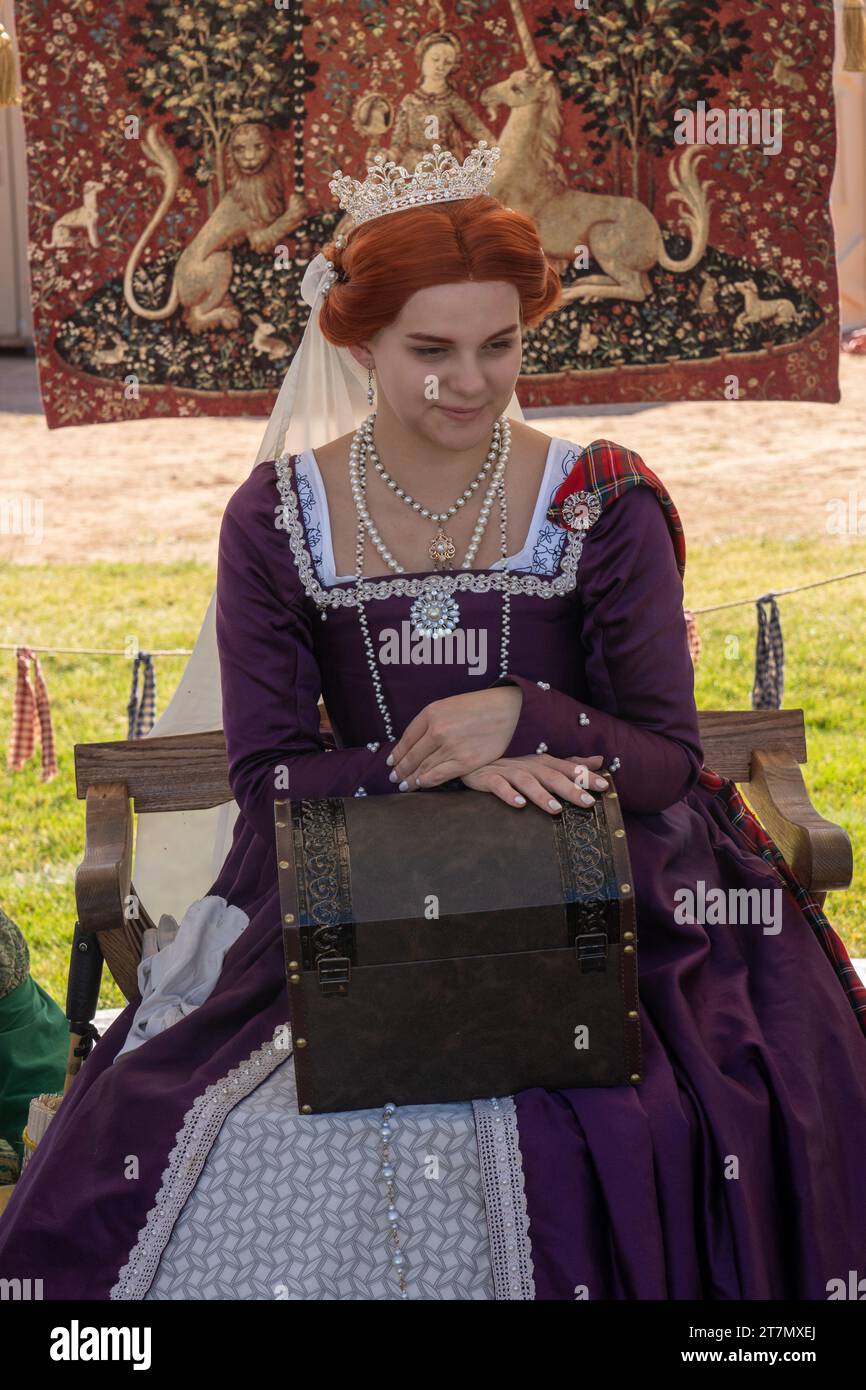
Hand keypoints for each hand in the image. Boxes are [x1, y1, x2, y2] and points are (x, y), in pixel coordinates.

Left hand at [386, 688, 522, 788]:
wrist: (507, 709)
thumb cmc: (476, 708)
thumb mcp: (447, 706)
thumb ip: (428, 723)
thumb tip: (410, 745)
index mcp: (431, 714)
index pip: (406, 740)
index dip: (396, 754)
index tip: (391, 763)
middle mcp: (438, 730)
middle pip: (412, 757)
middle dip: (400, 770)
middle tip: (394, 778)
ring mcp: (452, 747)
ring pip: (423, 769)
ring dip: (410, 779)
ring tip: (404, 785)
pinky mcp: (466, 762)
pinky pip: (439, 776)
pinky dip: (427, 782)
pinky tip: (421, 784)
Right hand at [461, 752, 609, 813]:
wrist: (473, 762)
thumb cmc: (512, 767)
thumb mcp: (543, 764)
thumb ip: (571, 764)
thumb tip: (600, 760)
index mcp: (542, 762)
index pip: (567, 768)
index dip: (585, 776)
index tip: (604, 786)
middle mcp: (527, 765)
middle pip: (551, 776)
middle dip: (570, 788)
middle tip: (587, 802)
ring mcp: (507, 771)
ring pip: (527, 781)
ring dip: (541, 794)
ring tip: (556, 809)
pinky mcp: (487, 778)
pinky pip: (498, 785)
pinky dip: (508, 794)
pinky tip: (518, 804)